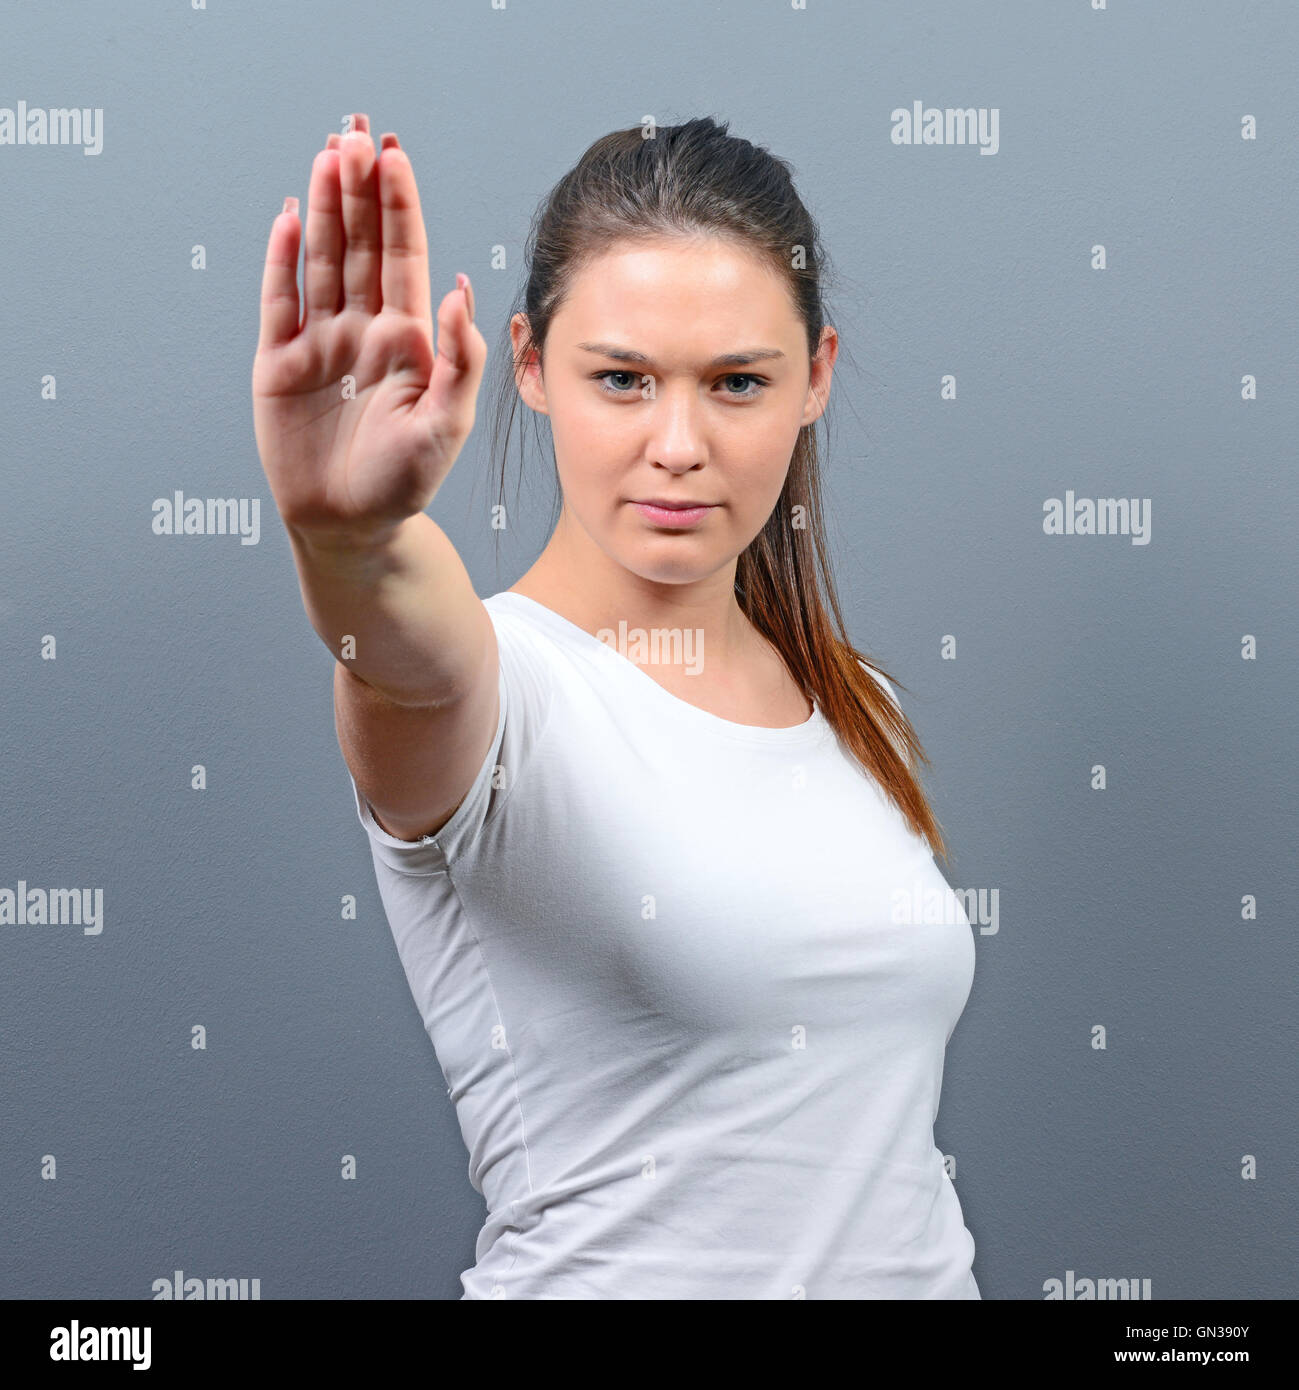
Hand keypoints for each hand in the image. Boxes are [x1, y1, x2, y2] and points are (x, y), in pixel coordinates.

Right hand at [252, 113, 487, 537]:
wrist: (349, 526)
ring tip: (326, 155)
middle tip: (357, 134)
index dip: (399, 207)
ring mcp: (320, 342)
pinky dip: (282, 259)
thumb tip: (463, 292)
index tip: (396, 157)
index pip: (404, 258)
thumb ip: (461, 361)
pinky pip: (280, 300)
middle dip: (360, 190)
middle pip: (360, 246)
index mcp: (408, 340)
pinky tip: (288, 216)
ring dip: (322, 208)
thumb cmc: (405, 481)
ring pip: (321, 261)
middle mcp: (364, 330)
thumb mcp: (446, 424)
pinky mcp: (279, 362)